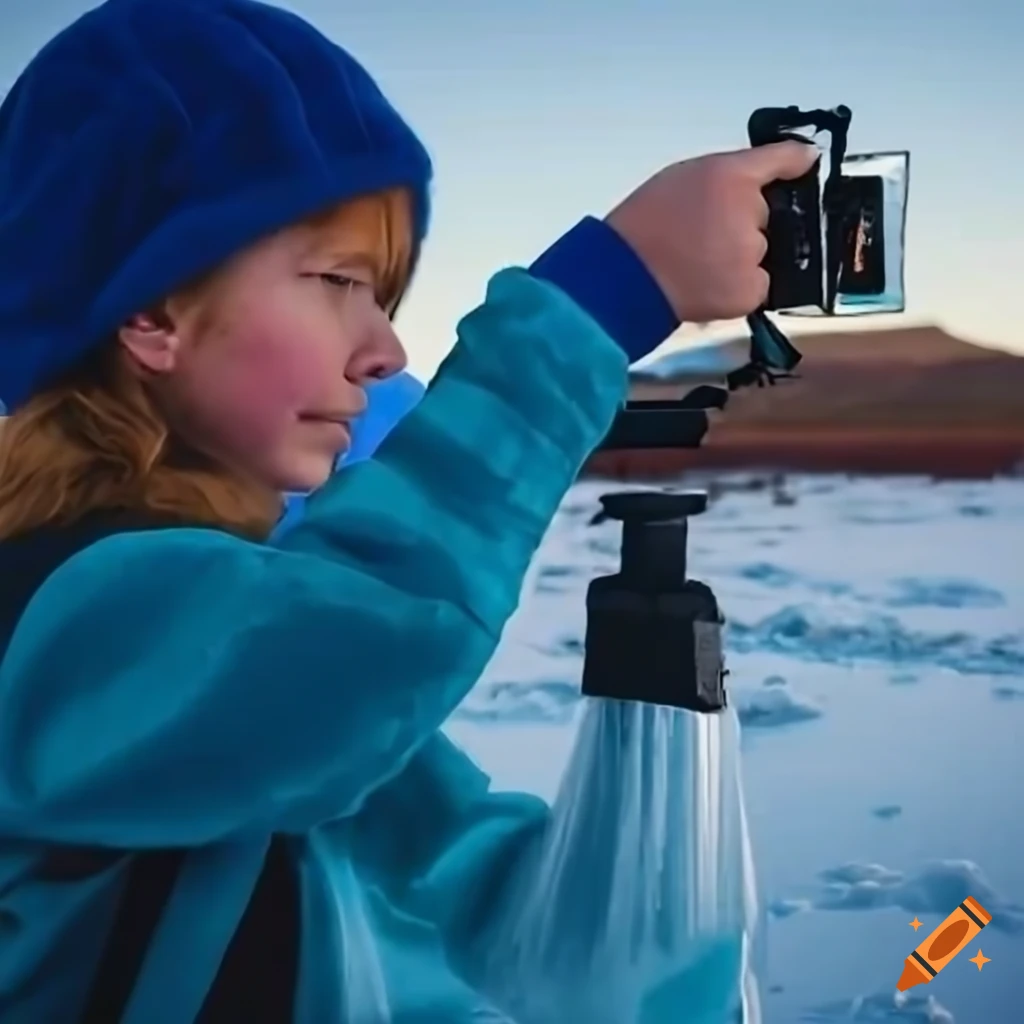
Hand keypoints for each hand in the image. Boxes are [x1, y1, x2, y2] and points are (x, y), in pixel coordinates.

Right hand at [605, 141, 818, 323]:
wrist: (622, 276)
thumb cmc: (644, 226)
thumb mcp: (681, 177)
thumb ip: (725, 174)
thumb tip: (772, 166)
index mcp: (730, 176)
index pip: (783, 159)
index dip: (796, 163)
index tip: (806, 165)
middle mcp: (750, 212)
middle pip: (767, 215)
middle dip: (745, 223)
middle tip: (705, 235)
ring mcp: (752, 254)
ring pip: (763, 252)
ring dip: (742, 256)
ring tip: (700, 262)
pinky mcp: (749, 290)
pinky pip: (759, 284)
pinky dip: (740, 286)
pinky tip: (709, 283)